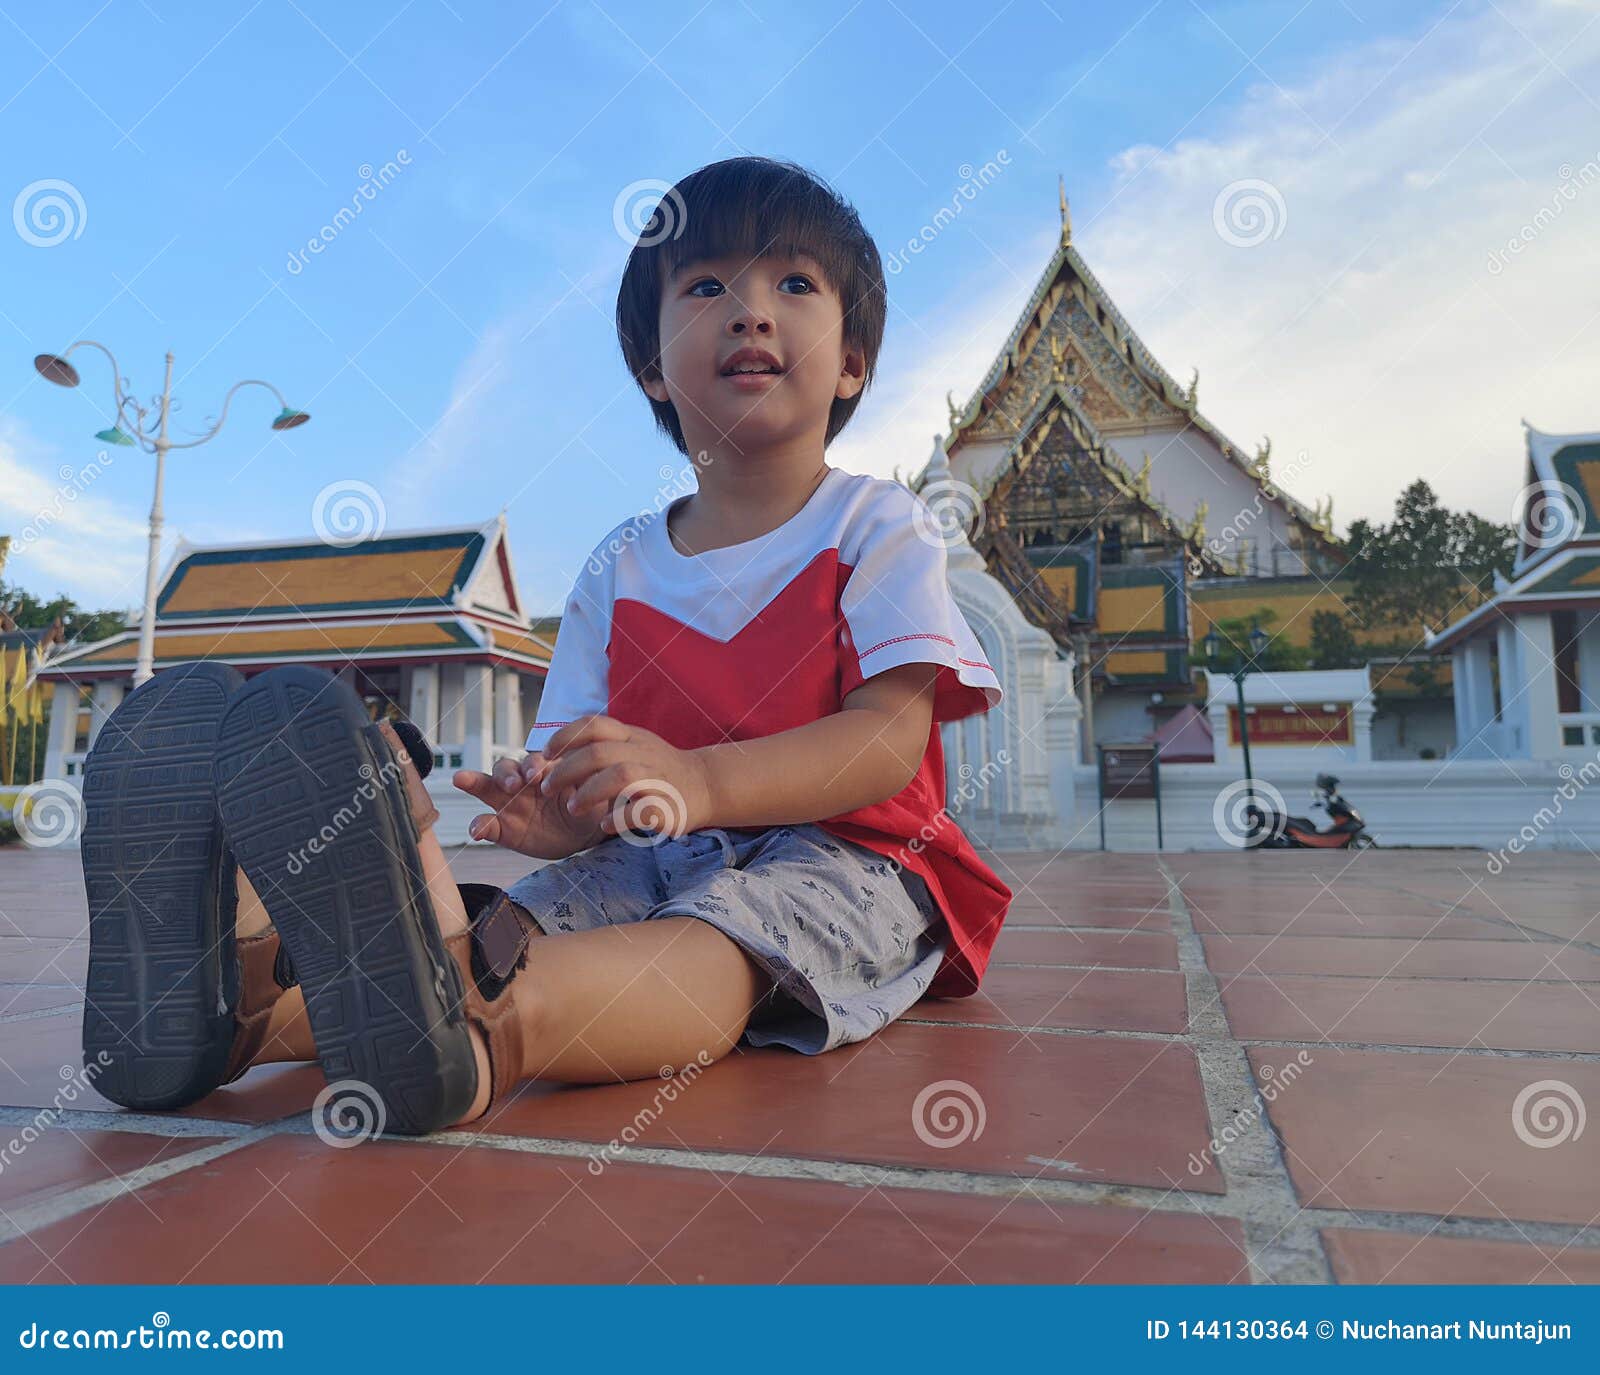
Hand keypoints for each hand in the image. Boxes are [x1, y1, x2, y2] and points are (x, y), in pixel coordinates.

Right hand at [452, 752, 608, 859]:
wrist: (582, 834)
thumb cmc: (586, 806)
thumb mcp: (592, 795)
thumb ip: (587, 787)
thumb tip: (588, 782)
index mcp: (544, 771)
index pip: (532, 761)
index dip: (532, 765)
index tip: (537, 774)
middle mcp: (522, 783)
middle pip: (504, 768)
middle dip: (505, 773)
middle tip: (513, 783)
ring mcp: (509, 805)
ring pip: (486, 788)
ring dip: (474, 782)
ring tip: (462, 779)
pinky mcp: (504, 829)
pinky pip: (487, 825)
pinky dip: (479, 826)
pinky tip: (476, 830)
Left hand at [538, 715, 713, 840]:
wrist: (707, 785)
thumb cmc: (660, 768)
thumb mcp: (634, 746)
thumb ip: (601, 746)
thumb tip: (555, 755)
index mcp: (631, 737)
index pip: (594, 725)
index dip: (564, 737)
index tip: (545, 755)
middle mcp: (643, 753)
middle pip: (598, 753)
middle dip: (565, 772)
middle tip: (547, 789)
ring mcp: (657, 778)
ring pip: (619, 776)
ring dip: (588, 793)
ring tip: (572, 808)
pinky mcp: (667, 806)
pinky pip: (639, 810)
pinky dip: (617, 818)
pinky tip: (604, 825)